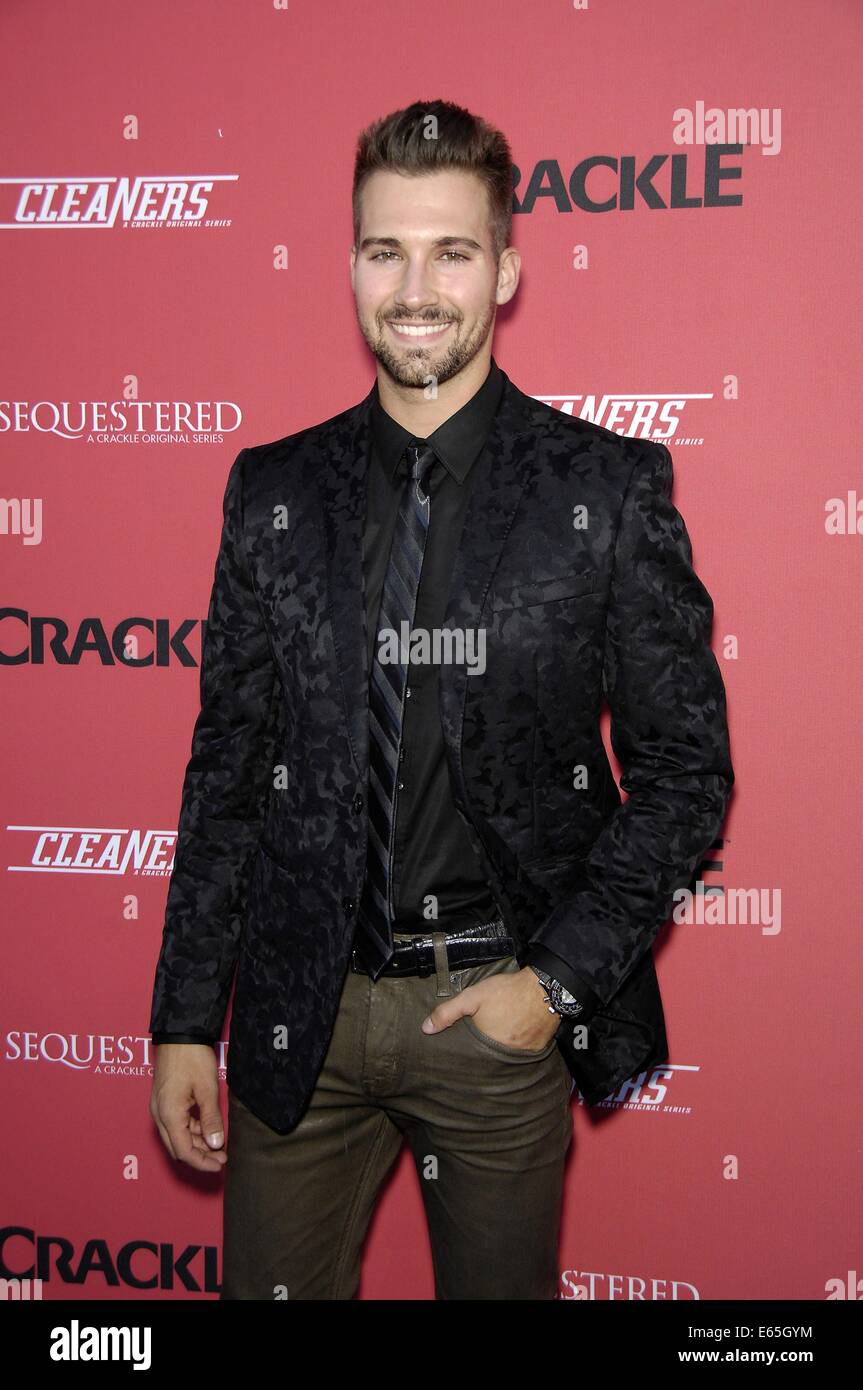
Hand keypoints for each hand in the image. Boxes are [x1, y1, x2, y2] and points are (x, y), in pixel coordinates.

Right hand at [150, 1044, 226, 1171]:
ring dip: (197, 1143)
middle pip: (178, 1147)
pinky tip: (208, 1128)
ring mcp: (160, 1108)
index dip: (202, 1162)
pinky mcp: (164, 1101)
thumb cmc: (192, 1059)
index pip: (184, 1151)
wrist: (179, 1034)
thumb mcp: (207, 1089)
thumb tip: (215, 1145)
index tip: (219, 1165)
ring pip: (177, 1136)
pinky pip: (177, 1123)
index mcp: (169, 1115)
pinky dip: (192, 1130)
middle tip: (221, 1158)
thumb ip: (211, 1119)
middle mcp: (160, 1115)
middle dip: (200, 1156)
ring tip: (218, 1144)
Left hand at [421, 966, 560, 1050]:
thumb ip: (448, 1012)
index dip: (468, 1052)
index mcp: (487, 1046)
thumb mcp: (472, 997)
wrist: (545, 987)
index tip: (466, 1045)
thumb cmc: (507, 991)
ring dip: (501, 1049)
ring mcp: (523, 1055)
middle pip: (489, 1058)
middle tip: (484, 1038)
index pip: (472, 1058)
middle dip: (484, 1051)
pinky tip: (516, 1034)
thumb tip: (425, 1029)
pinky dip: (518, 1046)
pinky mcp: (537, 1050)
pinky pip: (523, 1053)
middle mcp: (505, 1055)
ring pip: (506, 1057)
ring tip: (499, 1035)